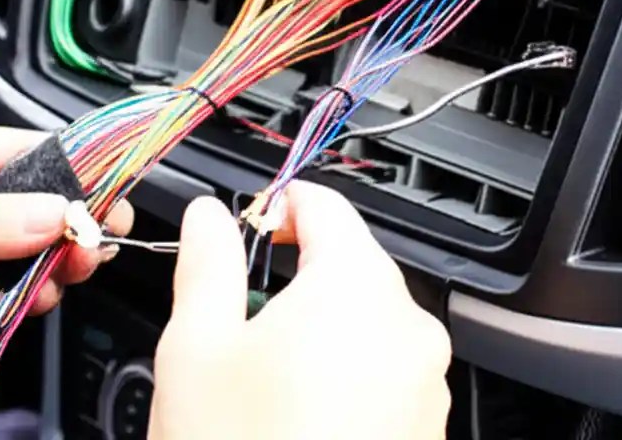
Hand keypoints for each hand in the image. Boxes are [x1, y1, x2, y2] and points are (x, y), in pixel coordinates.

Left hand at [0, 118, 132, 386]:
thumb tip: (56, 213)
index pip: (25, 156)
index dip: (77, 178)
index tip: (116, 204)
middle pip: (24, 216)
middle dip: (63, 235)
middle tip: (90, 256)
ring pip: (2, 269)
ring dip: (29, 282)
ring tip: (46, 291)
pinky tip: (4, 322)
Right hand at [150, 182, 450, 439]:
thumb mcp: (197, 345)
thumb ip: (209, 261)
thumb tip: (208, 214)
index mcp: (356, 286)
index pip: (325, 205)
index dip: (278, 207)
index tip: (248, 229)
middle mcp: (407, 326)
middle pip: (349, 265)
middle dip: (294, 281)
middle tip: (238, 324)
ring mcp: (424, 382)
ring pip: (366, 324)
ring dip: (318, 333)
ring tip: (261, 387)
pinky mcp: (425, 429)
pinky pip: (383, 375)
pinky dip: (343, 379)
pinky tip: (296, 420)